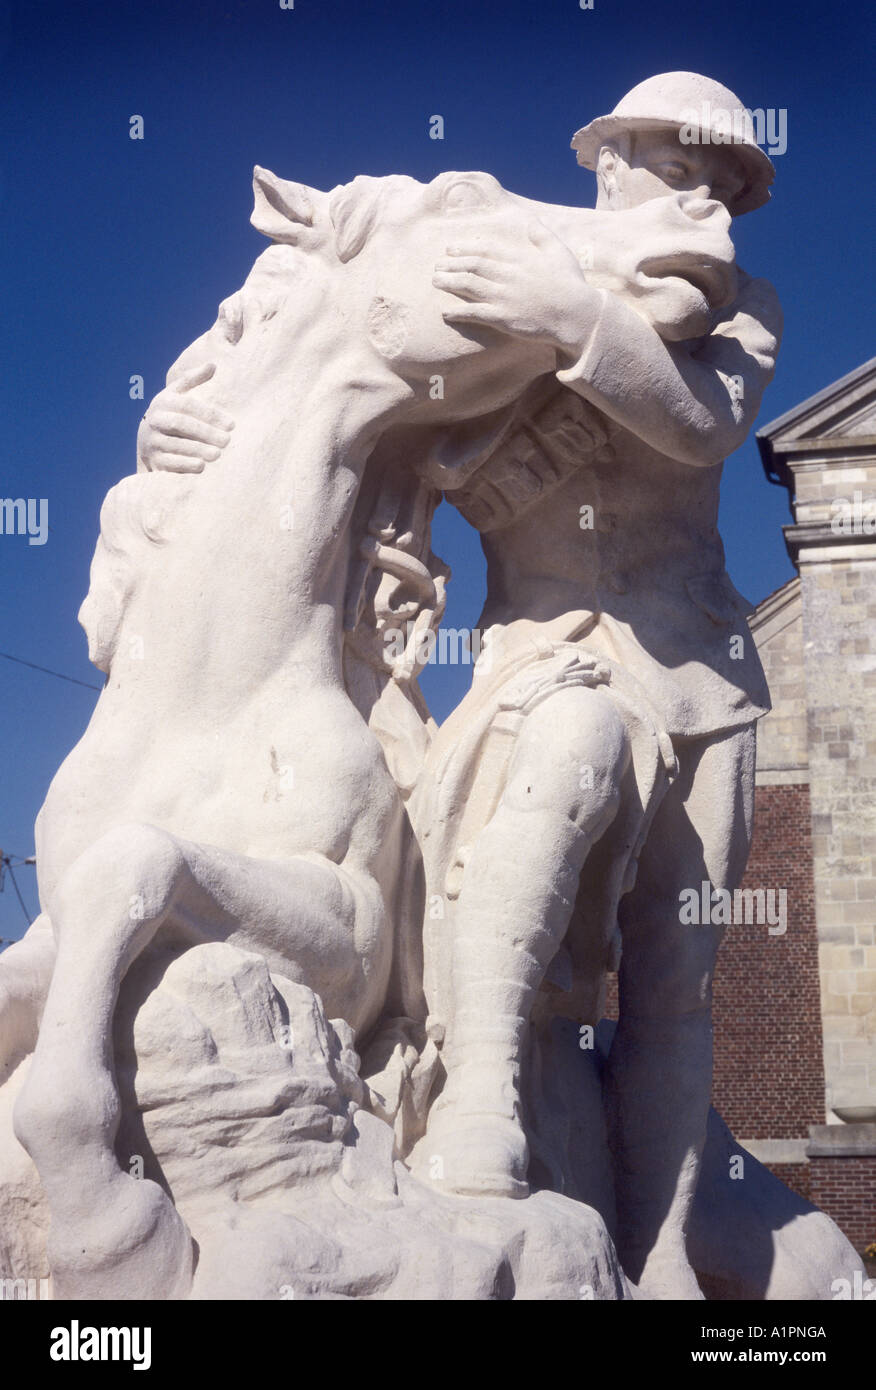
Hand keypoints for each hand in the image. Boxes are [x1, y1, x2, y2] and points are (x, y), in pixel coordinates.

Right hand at [137, 362, 234, 473]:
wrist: (147, 441)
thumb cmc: (171, 414)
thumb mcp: (177, 394)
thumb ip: (193, 380)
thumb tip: (213, 365)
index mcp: (163, 402)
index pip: (188, 405)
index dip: (210, 414)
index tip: (231, 425)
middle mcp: (155, 420)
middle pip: (181, 424)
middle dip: (205, 432)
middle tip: (227, 441)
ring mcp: (153, 441)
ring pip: (175, 444)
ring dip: (198, 449)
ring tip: (218, 455)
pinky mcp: (154, 460)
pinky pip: (169, 462)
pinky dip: (185, 464)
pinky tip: (202, 466)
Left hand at [432, 220, 597, 354]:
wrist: (575, 314)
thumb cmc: (570, 285)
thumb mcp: (560, 253)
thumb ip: (542, 236)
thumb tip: (531, 221)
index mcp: (519, 258)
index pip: (485, 249)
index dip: (465, 248)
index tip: (450, 248)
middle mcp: (508, 275)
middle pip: (472, 265)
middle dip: (451, 263)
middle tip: (437, 264)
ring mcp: (504, 296)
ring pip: (468, 285)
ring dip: (449, 282)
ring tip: (435, 280)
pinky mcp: (503, 317)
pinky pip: (474, 313)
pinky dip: (458, 312)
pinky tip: (445, 313)